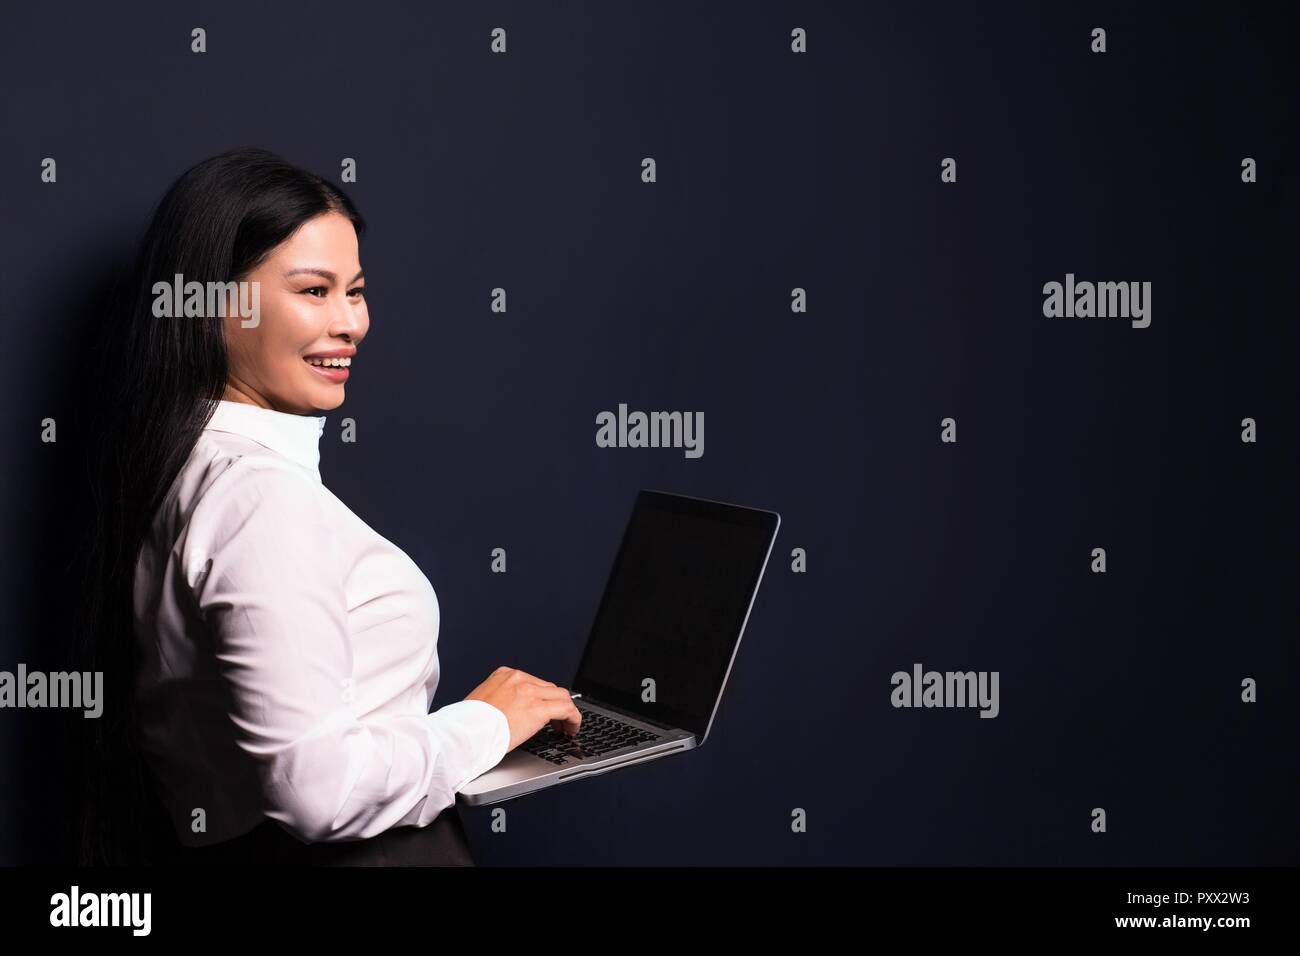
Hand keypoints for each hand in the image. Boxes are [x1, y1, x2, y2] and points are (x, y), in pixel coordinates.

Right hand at [464, 666, 581, 752]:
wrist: (464, 733)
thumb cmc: (467, 724)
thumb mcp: (482, 702)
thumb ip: (499, 701)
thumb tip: (510, 712)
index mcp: (504, 675)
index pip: (533, 683)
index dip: (543, 698)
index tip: (545, 709)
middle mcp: (518, 678)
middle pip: (549, 688)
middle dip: (555, 705)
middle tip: (558, 721)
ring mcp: (529, 691)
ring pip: (561, 696)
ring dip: (567, 712)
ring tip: (566, 727)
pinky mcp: (538, 708)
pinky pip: (566, 709)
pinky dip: (573, 719)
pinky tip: (571, 729)